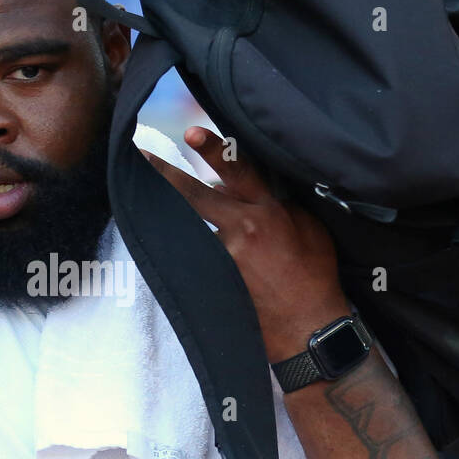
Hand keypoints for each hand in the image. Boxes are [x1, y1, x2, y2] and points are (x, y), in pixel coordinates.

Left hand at [140, 127, 349, 361]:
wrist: (307, 326)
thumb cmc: (316, 275)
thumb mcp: (310, 229)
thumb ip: (282, 204)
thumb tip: (253, 190)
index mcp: (269, 211)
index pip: (239, 171)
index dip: (214, 149)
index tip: (190, 131)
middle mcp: (243, 228)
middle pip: (197, 195)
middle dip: (168, 174)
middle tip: (142, 155)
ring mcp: (226, 254)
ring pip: (196, 224)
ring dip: (184, 214)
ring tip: (163, 202)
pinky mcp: (217, 276)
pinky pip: (199, 250)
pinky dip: (196, 242)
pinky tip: (182, 239)